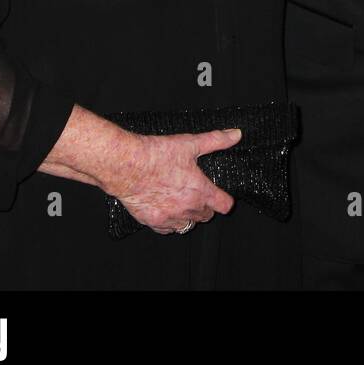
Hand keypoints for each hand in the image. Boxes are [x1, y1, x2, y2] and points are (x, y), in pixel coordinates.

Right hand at [106, 128, 240, 235]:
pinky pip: (168, 229)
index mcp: (201, 191)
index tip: (221, 196)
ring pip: (188, 225)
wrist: (127, 166)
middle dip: (205, 207)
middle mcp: (187, 208)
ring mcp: (170, 217)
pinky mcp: (153, 222)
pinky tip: (167, 210)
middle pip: (206, 216)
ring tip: (183, 202)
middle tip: (198, 194)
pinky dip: (170, 223)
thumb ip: (216, 140)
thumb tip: (236, 135)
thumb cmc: (157, 155)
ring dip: (189, 216)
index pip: (224, 206)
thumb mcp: (190, 144)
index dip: (225, 200)